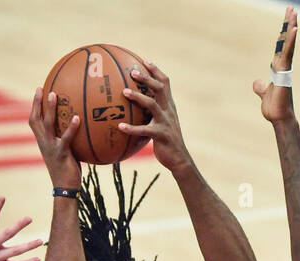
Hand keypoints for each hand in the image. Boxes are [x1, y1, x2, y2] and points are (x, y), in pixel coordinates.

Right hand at [28, 86, 81, 188]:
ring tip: (55, 94)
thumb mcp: (64, 153)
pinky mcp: (61, 153)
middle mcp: (44, 142)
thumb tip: (79, 128)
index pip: (34, 121)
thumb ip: (67, 140)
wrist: (64, 188)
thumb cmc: (67, 171)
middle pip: (36, 119)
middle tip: (41, 88)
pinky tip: (77, 118)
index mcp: (43, 142)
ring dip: (50, 109)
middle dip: (37, 103)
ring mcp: (51, 147)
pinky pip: (66, 138)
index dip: (34, 106)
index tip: (38, 91)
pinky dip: (71, 128)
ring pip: (48, 124)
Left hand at [118, 60, 192, 174]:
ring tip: (124, 92)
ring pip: (152, 105)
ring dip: (138, 97)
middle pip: (160, 88)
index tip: (145, 61)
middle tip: (132, 72)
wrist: (180, 160)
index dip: (156, 71)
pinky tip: (120, 126)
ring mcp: (165, 122)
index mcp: (169, 106)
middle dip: (147, 78)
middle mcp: (169, 111)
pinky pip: (144, 130)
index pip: (165, 83)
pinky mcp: (161, 135)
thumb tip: (134, 109)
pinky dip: (132, 128)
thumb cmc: (167, 142)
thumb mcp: (162, 124)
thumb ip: (152, 115)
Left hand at [252, 6, 297, 122]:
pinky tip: (294, 29)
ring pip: (288, 43)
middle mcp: (283, 65)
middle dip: (289, 24)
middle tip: (292, 8)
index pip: (281, 46)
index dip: (284, 33)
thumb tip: (256, 83)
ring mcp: (285, 68)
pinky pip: (288, 53)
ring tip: (293, 12)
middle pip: (286, 40)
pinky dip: (291, 41)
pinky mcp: (285, 72)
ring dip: (291, 27)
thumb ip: (260, 87)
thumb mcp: (264, 93)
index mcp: (279, 68)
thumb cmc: (274, 107)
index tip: (287, 21)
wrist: (279, 118)